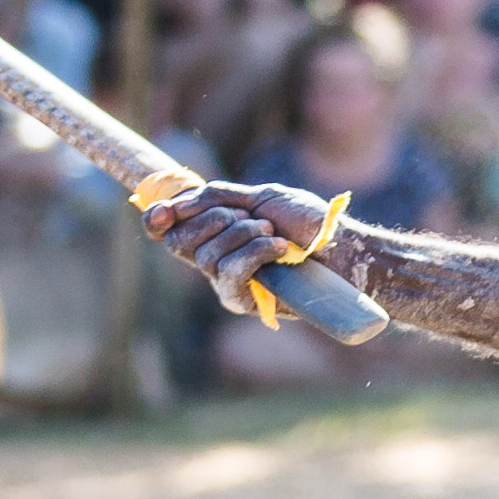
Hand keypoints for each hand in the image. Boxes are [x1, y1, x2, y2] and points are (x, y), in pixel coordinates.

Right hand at [142, 179, 335, 316]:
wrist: (341, 249)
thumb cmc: (307, 223)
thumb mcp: (261, 198)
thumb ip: (219, 197)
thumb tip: (176, 202)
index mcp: (214, 233)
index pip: (169, 231)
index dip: (157, 221)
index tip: (160, 213)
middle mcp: (215, 259)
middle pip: (180, 242)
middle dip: (212, 220)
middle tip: (249, 216)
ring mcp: (227, 283)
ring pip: (207, 256)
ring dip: (244, 235)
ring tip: (273, 234)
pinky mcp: (243, 302)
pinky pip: (228, 274)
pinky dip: (254, 253)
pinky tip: (278, 249)